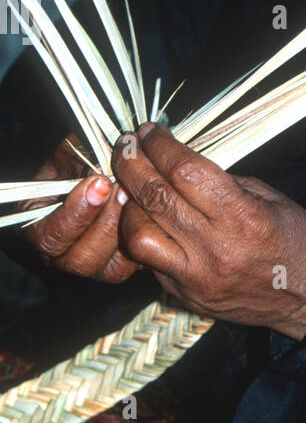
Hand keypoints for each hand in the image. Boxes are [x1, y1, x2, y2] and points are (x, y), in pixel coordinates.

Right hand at [22, 132, 139, 283]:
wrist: (113, 165)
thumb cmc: (86, 158)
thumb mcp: (74, 152)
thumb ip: (77, 163)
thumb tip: (98, 173)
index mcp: (39, 229)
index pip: (49, 239)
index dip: (75, 214)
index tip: (99, 182)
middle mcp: (63, 255)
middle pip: (80, 261)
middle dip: (105, 223)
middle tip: (122, 189)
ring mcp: (94, 266)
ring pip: (110, 270)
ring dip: (125, 230)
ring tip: (135, 196)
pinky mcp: (124, 266)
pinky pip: (135, 266)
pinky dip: (144, 239)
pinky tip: (149, 211)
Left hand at [112, 123, 305, 340]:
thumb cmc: (293, 238)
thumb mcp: (265, 196)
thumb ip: (218, 181)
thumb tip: (172, 160)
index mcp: (244, 217)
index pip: (185, 171)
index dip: (160, 145)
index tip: (150, 131)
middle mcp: (217, 249)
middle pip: (156, 197)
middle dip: (132, 163)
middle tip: (125, 146)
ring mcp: (198, 277)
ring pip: (138, 236)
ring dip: (128, 206)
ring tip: (131, 188)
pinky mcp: (187, 295)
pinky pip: (149, 262)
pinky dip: (143, 235)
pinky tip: (146, 218)